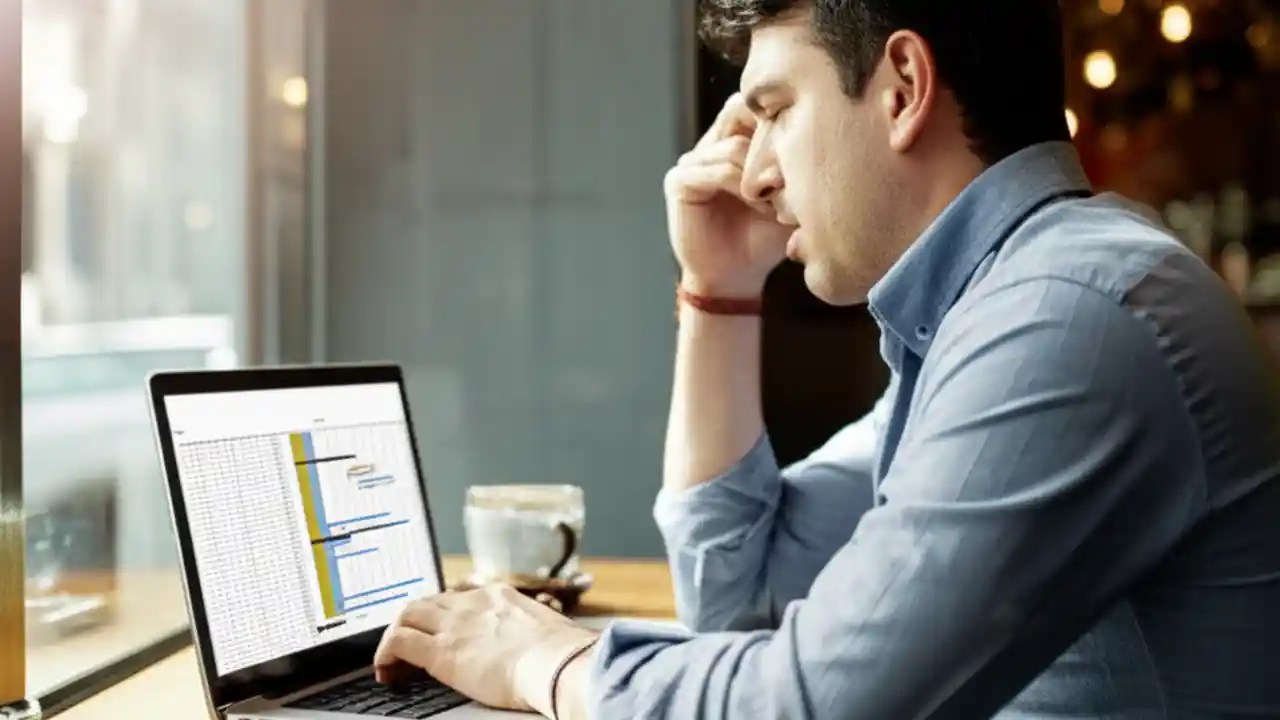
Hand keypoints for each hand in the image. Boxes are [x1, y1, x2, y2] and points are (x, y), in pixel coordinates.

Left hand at [373, 584, 598, 714]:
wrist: (557, 662)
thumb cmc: (563, 654)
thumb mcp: (547, 631)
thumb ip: (534, 634)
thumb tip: (545, 647)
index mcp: (498, 596)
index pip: (457, 598)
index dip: (442, 615)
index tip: (440, 630)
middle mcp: (471, 603)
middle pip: (427, 601)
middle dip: (413, 621)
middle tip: (408, 644)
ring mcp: (454, 624)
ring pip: (407, 614)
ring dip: (396, 636)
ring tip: (393, 661)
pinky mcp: (441, 651)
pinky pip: (397, 641)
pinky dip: (385, 654)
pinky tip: (387, 672)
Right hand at [663, 93, 791, 296]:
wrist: (737, 278)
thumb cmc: (765, 238)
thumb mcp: (790, 196)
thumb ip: (795, 163)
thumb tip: (822, 131)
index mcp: (735, 140)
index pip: (754, 104)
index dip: (780, 115)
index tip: (806, 144)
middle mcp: (711, 144)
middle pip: (738, 108)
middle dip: (769, 136)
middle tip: (790, 168)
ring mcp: (692, 161)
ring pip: (733, 146)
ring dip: (762, 173)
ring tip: (780, 201)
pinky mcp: (679, 181)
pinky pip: (715, 170)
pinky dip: (742, 187)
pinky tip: (760, 207)